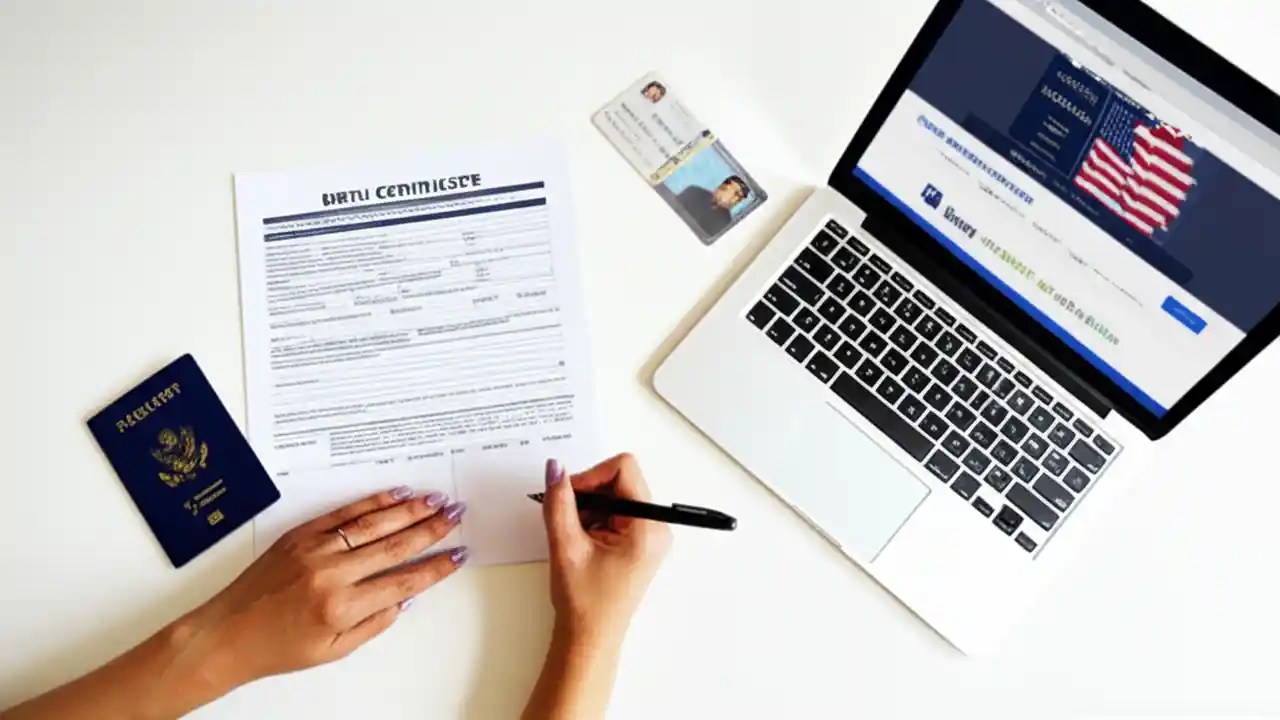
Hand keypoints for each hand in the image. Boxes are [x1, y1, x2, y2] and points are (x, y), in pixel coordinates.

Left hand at [179, 487, 469, 689]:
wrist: (226, 633)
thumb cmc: (276, 647)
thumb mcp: (334, 650)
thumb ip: (374, 622)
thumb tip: (406, 595)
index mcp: (341, 607)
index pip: (403, 580)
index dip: (435, 567)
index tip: (458, 555)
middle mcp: (330, 574)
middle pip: (394, 545)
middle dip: (431, 529)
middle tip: (455, 515)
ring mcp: (314, 549)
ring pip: (373, 524)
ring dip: (409, 510)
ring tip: (436, 501)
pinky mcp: (299, 534)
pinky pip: (344, 514)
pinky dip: (373, 503)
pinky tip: (396, 496)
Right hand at [541, 454, 670, 643]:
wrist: (589, 638)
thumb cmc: (584, 602)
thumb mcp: (566, 546)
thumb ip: (559, 502)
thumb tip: (555, 468)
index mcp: (648, 528)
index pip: (624, 469)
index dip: (591, 475)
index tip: (569, 494)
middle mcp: (656, 528)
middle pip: (620, 480)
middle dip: (589, 493)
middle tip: (568, 518)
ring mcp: (648, 535)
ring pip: (615, 495)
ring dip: (589, 507)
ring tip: (575, 537)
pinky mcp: (638, 542)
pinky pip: (615, 512)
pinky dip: (593, 518)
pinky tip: (582, 541)